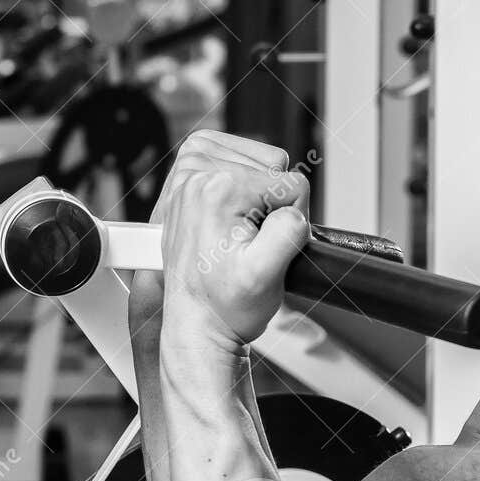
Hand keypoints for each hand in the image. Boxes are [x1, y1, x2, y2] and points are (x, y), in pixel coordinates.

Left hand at [150, 130, 309, 349]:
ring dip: (256, 193)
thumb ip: (288, 231)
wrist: (197, 322)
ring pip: (255, 161)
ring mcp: (187, 176)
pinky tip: (231, 213)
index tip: (266, 246)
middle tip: (250, 241)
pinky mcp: (186, 181)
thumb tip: (293, 208)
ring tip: (237, 231)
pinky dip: (240, 181)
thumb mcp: (266, 275)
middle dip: (272, 205)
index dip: (291, 218)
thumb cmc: (225, 305)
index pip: (291, 183)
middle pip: (273, 167)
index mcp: (217, 190)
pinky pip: (231, 158)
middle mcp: (197, 176)